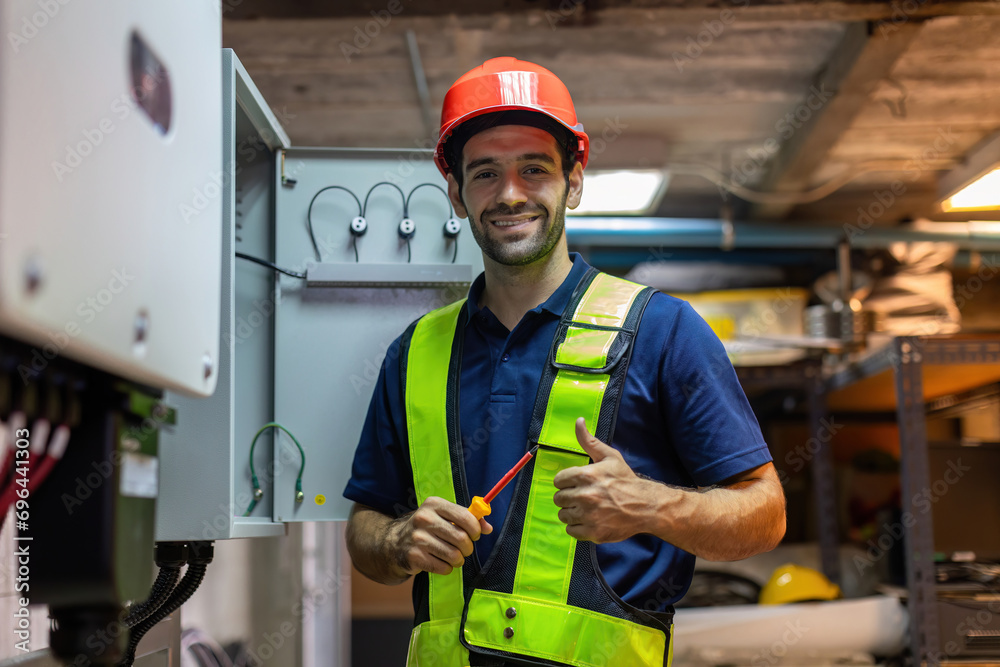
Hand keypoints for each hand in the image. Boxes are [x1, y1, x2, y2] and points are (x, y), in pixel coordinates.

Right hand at [389, 496, 492, 575]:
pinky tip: (440, 562)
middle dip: (467, 548)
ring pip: (454, 555)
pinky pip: (443, 567)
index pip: (465, 517)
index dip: (475, 529)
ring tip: (452, 556)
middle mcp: (424, 518)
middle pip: (461, 538)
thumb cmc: (428, 528)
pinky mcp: (414, 556)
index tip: (474, 535)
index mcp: (434, 504)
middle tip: (463, 549)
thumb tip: (488, 528)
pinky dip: (446, 568)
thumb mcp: (444, 516)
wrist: (395, 543)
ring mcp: (418, 538)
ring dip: (457, 560)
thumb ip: (468, 519)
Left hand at [552, 418, 654, 542]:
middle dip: (568, 497)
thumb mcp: (609, 457)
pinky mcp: (593, 532)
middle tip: (582, 497)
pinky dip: (577, 527)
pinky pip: (571, 531)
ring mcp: (589, 516)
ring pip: (563, 515)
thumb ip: (589, 441)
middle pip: (559, 498)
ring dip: (572, 512)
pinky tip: (589, 520)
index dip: (566, 482)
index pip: (559, 480)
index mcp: (586, 476)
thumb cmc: (625, 480)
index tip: (576, 484)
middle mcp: (585, 496)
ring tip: (586, 508)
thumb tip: (578, 421)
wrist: (645, 506)